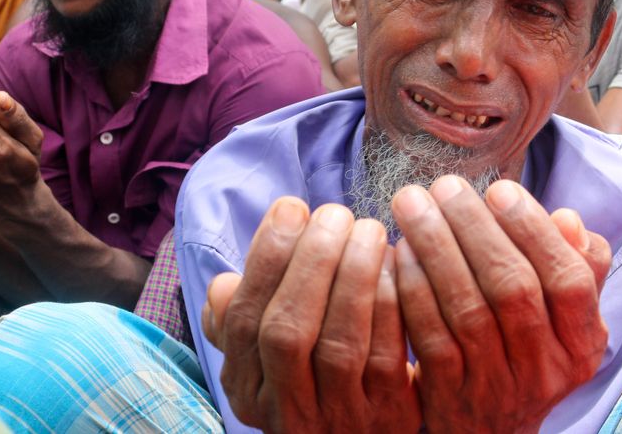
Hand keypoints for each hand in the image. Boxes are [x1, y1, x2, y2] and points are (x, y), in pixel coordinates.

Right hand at [203, 198, 420, 432]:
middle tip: (336, 213)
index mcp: (247, 388)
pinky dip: (390, 306)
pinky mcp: (390, 417)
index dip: (266, 260)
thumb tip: (224, 284)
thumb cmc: (314, 378)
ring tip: (369, 229)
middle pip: (287, 331)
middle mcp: (285, 412)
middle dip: (311, 263)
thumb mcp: (266, 360)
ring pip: (339, 345)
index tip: (291, 208)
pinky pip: (387, 357)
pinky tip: (397, 266)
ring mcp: (338, 419)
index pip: (243, 320)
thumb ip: (243, 320)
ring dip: (354, 277)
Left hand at [392, 176, 611, 432]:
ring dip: (436, 249)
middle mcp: (546, 371)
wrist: (486, 430)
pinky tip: (398, 253)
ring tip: (412, 205)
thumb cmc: (523, 347)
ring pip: (467, 309)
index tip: (499, 190)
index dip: (535, 232)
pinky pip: (430, 338)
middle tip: (443, 185)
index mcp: (582, 344)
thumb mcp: (563, 315)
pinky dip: (412, 290)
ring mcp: (497, 389)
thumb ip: (575, 265)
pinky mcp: (449, 400)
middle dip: (474, 229)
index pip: (570, 281)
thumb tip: (566, 218)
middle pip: (514, 289)